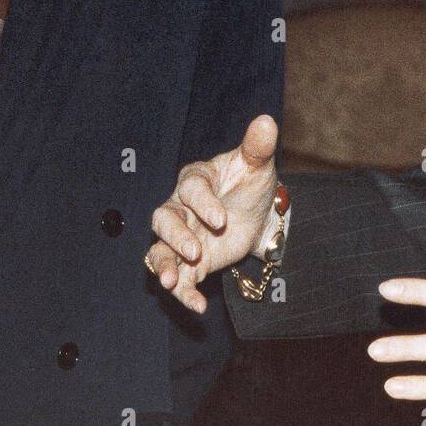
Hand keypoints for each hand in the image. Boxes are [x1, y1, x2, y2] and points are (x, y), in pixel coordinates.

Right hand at [146, 114, 278, 313]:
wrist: (257, 215)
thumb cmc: (251, 183)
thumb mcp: (258, 166)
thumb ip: (258, 146)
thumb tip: (266, 120)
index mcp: (196, 179)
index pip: (190, 189)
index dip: (202, 203)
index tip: (221, 219)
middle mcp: (181, 207)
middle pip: (164, 219)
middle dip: (176, 236)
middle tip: (195, 251)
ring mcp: (181, 236)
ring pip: (159, 249)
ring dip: (163, 266)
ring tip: (172, 283)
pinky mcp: (187, 262)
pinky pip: (178, 278)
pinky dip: (183, 293)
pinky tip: (198, 306)